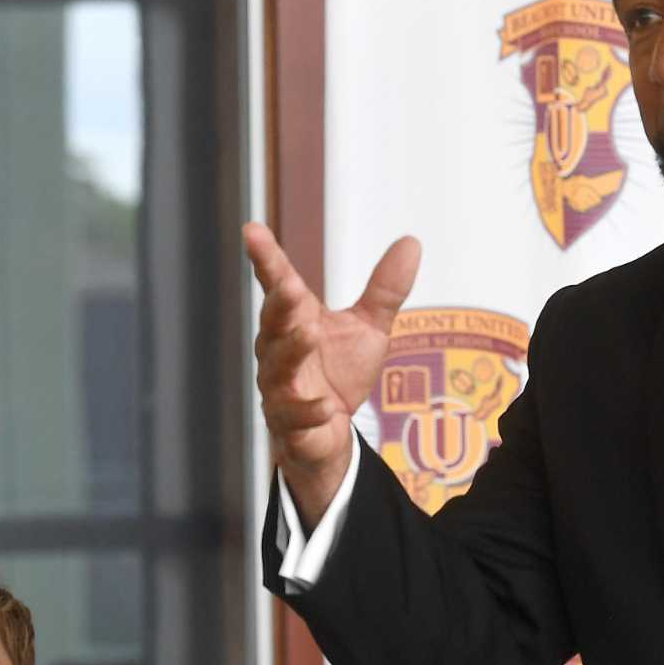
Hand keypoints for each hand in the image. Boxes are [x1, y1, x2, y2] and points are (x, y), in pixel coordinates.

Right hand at [242, 223, 420, 523]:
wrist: (331, 434)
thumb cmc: (340, 373)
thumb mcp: (369, 328)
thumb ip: (385, 289)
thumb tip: (411, 242)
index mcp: (295, 321)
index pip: (277, 284)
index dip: (266, 258)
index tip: (252, 230)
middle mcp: (278, 350)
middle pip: (273, 323)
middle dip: (279, 305)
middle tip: (289, 288)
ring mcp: (280, 388)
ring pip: (278, 367)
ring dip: (292, 351)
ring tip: (310, 334)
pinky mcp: (289, 424)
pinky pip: (294, 417)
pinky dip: (309, 411)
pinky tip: (326, 406)